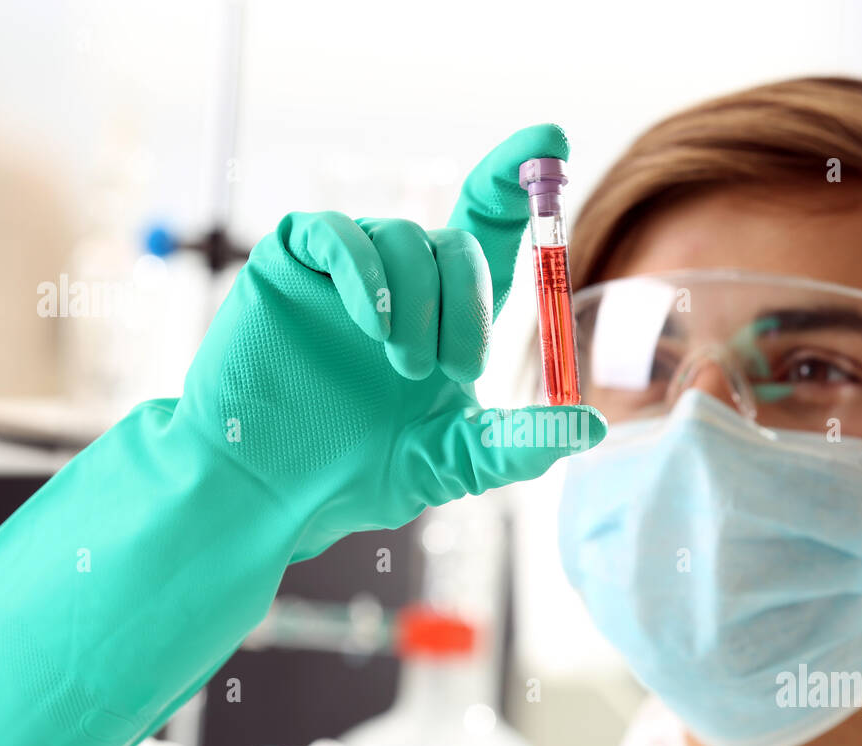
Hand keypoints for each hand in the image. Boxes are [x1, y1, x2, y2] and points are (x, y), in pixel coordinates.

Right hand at [175, 123, 605, 557]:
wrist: (268, 491)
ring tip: (404, 366)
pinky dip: (364, 270)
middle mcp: (399, 283)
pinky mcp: (289, 266)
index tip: (552, 139)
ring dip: (420, 299)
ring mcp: (343, 272)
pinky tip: (371, 323)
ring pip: (404, 235)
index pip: (487, 226)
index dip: (517, 179)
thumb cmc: (355, 474)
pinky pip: (336, 233)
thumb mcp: (452, 461)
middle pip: (457, 239)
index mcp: (442, 314)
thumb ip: (519, 444)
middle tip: (453, 370)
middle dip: (468, 302)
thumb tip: (593, 425)